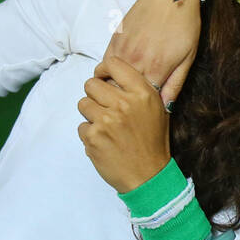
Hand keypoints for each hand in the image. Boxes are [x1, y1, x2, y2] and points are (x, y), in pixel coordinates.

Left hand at [77, 55, 171, 193]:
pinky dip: (90, 134)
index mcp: (142, 94)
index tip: (104, 79)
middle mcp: (124, 104)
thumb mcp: (157, 110)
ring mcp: (107, 120)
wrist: (148, 175)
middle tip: (105, 108)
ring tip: (105, 126)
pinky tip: (104, 142)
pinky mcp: (93, 137)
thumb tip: (115, 75)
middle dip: (95, 95)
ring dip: (90, 114)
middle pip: (91, 84)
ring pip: (83, 103)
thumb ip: (139, 89)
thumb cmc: (152, 142)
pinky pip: (81, 126)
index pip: (113, 64)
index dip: (104, 70)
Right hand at [104, 0, 199, 104]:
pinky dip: (108, 72)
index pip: (142, 102)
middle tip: (130, 105)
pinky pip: (105, 64)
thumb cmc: (184, 25)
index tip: (144, 111)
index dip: (143, 108)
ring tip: (121, 91)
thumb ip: (175, 85)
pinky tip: (116, 74)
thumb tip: (165, 107)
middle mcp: (136, 63)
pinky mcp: (114, 41)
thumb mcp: (188, 58)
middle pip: (122, 94)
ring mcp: (122, 52)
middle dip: (125, 102)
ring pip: (109, 80)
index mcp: (156, 70)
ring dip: (113, 88)